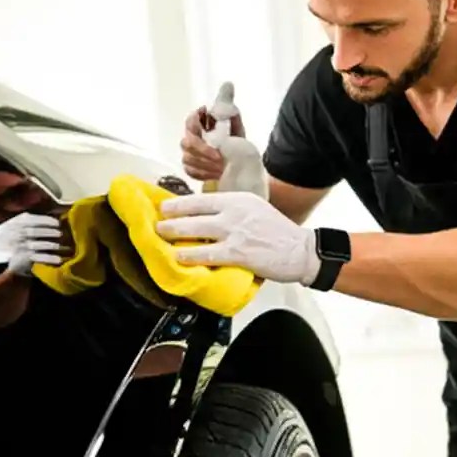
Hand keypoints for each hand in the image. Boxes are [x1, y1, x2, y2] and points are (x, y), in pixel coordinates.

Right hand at [0, 212, 67, 276]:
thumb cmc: (4, 239)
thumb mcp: (12, 225)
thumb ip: (26, 221)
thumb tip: (48, 215)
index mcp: (16, 222)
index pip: (34, 219)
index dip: (47, 220)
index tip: (57, 222)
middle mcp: (18, 233)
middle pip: (37, 231)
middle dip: (51, 232)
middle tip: (62, 234)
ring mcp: (20, 246)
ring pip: (40, 244)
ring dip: (53, 245)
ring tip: (63, 247)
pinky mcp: (22, 259)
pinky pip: (39, 258)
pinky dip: (49, 258)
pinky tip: (58, 260)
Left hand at [155, 191, 321, 285]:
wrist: (301, 250)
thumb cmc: (277, 233)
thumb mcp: (254, 211)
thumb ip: (231, 212)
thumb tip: (204, 218)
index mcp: (238, 199)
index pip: (200, 199)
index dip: (178, 204)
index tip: (163, 208)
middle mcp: (234, 210)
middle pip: (192, 212)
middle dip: (170, 219)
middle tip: (155, 224)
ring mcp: (235, 231)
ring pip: (195, 230)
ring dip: (173, 234)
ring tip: (159, 239)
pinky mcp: (238, 252)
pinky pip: (206, 254)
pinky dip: (189, 256)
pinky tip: (178, 258)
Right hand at [181, 105, 246, 180]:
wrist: (241, 161)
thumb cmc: (234, 138)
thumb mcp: (233, 120)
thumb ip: (226, 103)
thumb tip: (228, 83)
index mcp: (198, 123)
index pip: (190, 121)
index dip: (198, 127)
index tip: (211, 131)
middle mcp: (190, 138)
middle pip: (186, 143)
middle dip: (203, 150)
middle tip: (219, 156)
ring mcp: (189, 154)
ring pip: (187, 158)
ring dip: (205, 163)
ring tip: (221, 165)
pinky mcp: (191, 168)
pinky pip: (190, 171)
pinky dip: (203, 172)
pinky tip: (216, 173)